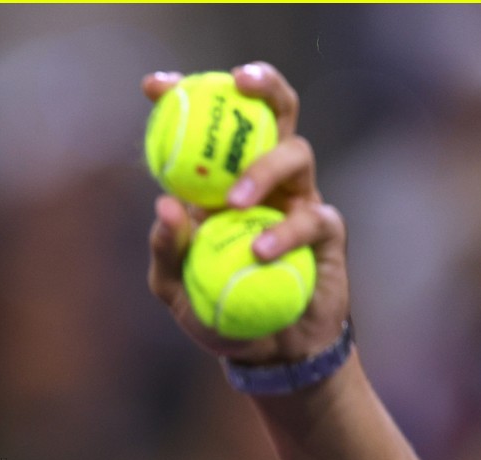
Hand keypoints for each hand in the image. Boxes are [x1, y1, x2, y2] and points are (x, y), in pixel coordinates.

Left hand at [144, 63, 349, 364]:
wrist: (266, 355)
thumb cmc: (218, 314)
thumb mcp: (176, 289)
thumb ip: (166, 250)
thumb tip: (163, 204)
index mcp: (222, 181)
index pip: (209, 126)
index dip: (187, 94)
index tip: (154, 86)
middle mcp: (264, 178)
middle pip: (274, 112)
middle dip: (261, 86)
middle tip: (238, 83)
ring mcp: (299, 200)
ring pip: (297, 153)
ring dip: (265, 168)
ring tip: (237, 204)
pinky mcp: (326, 230)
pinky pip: (312, 218)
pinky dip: (285, 232)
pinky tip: (262, 251)